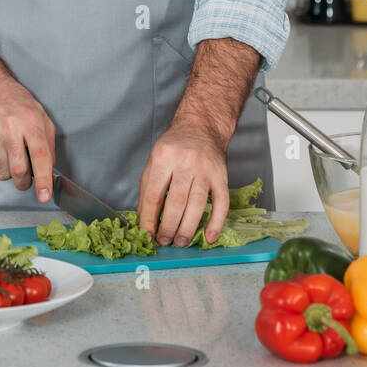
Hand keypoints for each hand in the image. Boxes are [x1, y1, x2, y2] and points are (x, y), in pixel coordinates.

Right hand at [0, 72, 55, 201]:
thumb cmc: (15, 101)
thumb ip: (48, 142)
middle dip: (24, 183)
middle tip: (26, 180)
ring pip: (2, 173)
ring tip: (9, 155)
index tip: (44, 196)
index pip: (40, 155)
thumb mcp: (40, 115)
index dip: (44, 179)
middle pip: (19, 170)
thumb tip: (50, 169)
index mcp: (31, 121)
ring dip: (8, 173)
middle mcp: (10, 128)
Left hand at [137, 116, 229, 246]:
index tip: (147, 234)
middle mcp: (186, 162)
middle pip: (176, 201)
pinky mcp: (221, 176)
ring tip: (180, 242)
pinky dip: (216, 222)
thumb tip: (145, 220)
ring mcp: (206, 169)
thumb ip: (147, 188)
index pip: (154, 194)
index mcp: (164, 157)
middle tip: (164, 241)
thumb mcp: (154, 159)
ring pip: (197, 204)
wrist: (202, 125)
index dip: (149, 218)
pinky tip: (209, 237)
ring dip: (188, 228)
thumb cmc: (175, 144)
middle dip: (168, 227)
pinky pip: (221, 202)